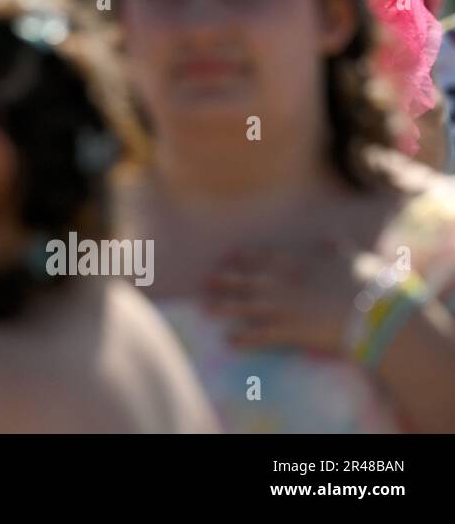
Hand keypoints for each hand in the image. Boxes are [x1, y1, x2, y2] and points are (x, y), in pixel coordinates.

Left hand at [203, 240, 387, 354]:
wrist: (377, 313)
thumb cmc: (368, 285)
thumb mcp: (352, 259)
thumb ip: (336, 248)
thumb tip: (330, 238)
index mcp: (297, 264)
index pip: (263, 259)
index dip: (243, 259)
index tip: (227, 257)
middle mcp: (283, 284)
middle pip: (246, 281)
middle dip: (224, 280)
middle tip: (204, 280)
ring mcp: (283, 308)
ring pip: (245, 306)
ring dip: (223, 307)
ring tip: (204, 308)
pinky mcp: (289, 331)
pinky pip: (260, 336)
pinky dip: (243, 339)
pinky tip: (228, 342)